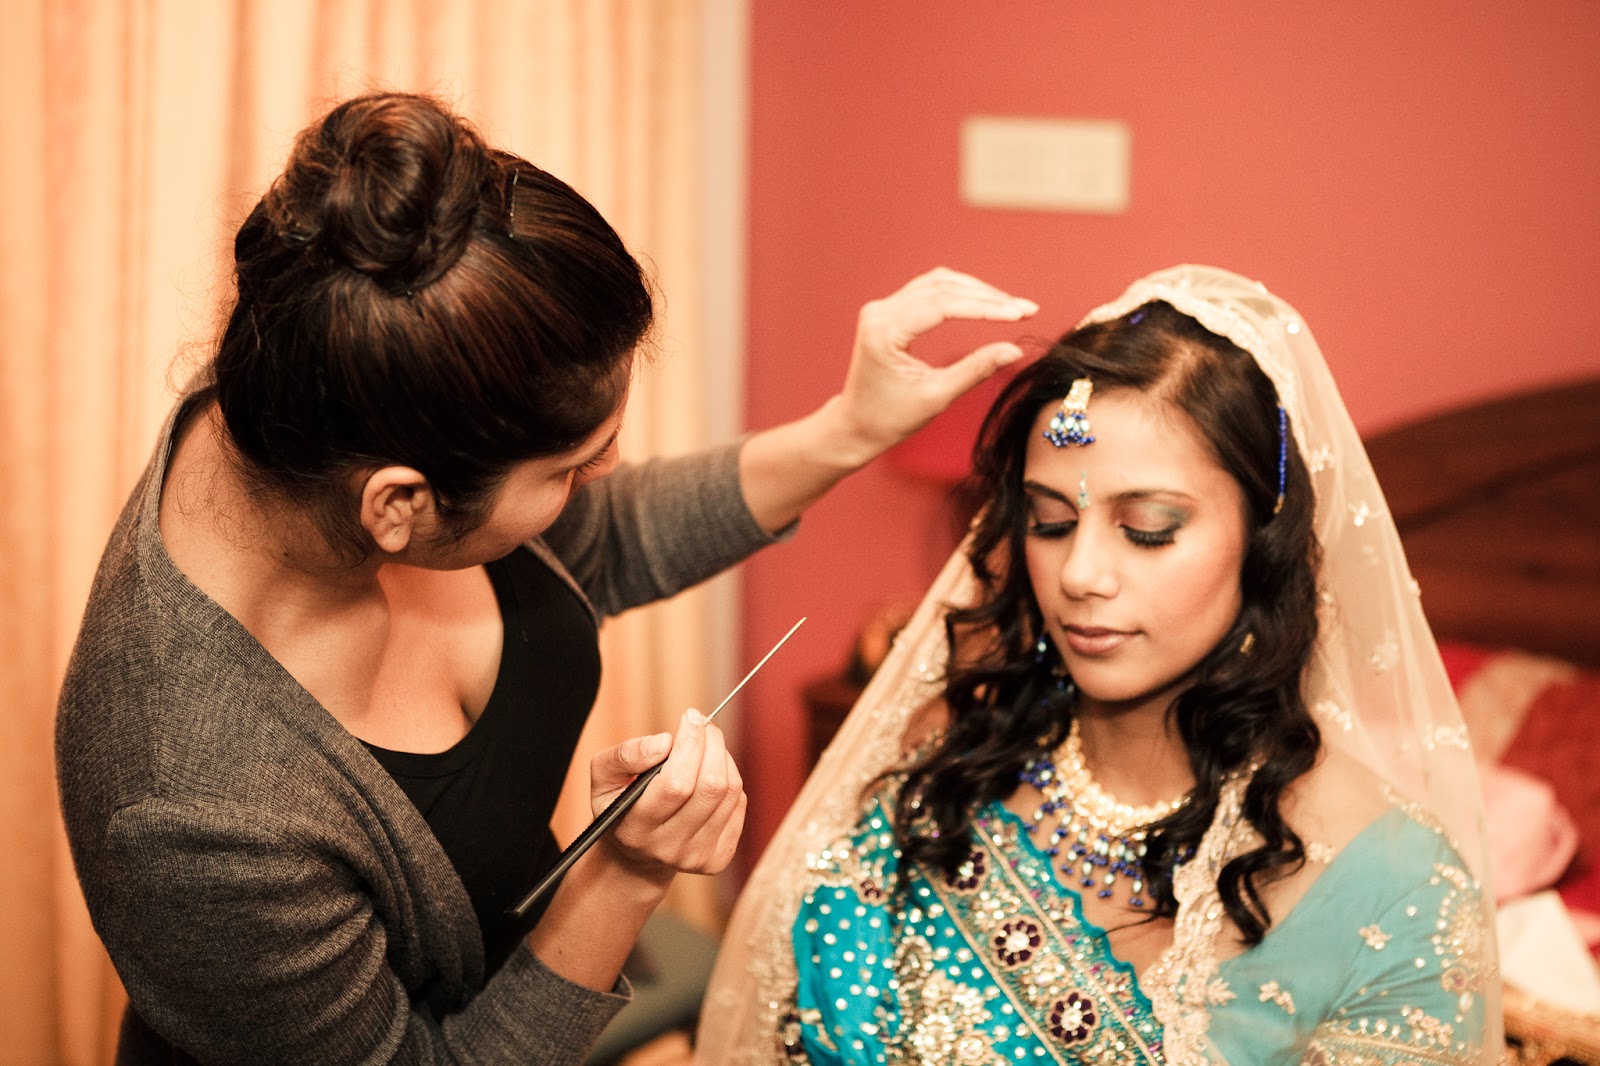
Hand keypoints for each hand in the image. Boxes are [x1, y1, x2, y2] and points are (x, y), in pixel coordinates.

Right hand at [588, 709, 745, 884]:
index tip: (690, 716)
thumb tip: (665, 742)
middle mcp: (668, 847)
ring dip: (723, 757)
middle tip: (703, 725)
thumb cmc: (621, 805)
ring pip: (730, 792)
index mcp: (635, 828)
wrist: (636, 855)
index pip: (676, 784)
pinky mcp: (718, 858)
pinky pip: (739, 804)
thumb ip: (625, 755)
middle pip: (710, 786)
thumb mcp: (604, 777)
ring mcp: (696, 856)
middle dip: (712, 744)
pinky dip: (730, 778)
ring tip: (705, 748)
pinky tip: (710, 774)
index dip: (690, 743)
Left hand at [836, 267, 1036, 457]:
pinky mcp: (888, 311)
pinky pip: (929, 290)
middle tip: (1026, 308)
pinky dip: (959, 294)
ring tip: (1011, 306)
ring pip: (938, 283)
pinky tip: (985, 302)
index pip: (943, 305)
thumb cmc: (890, 418)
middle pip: (943, 288)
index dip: (986, 307)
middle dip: (988, 297)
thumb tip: (1014, 350)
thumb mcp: (937, 396)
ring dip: (977, 291)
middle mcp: (879, 311)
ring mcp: (882, 308)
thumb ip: (975, 369)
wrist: (856, 425)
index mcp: (884, 332)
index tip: (1021, 313)